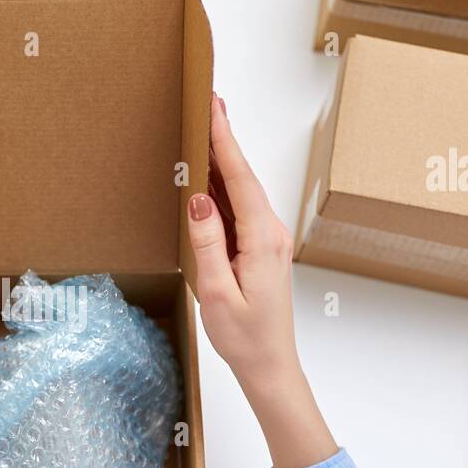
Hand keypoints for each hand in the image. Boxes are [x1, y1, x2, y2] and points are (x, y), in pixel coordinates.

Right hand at [185, 93, 337, 467]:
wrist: (270, 366)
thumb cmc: (245, 336)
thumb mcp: (218, 293)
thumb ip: (207, 244)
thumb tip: (198, 199)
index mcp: (261, 238)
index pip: (239, 178)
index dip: (224, 140)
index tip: (212, 107)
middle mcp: (269, 232)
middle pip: (242, 176)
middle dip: (223, 138)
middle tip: (206, 102)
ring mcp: (266, 239)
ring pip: (240, 190)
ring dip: (222, 160)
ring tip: (203, 129)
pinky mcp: (259, 248)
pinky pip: (239, 208)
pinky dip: (223, 186)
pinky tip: (208, 177)